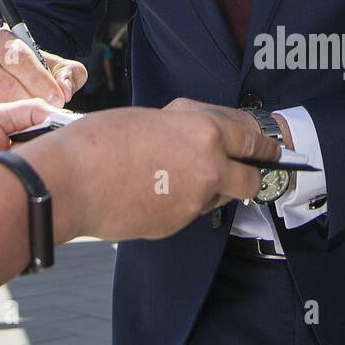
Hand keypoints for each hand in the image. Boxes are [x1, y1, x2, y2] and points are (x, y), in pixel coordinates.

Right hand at [0, 17, 86, 114]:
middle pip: (3, 83)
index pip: (15, 56)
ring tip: (35, 121)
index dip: (40, 79)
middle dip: (30, 101)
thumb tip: (65, 88)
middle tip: (50, 113)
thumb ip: (67, 72)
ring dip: (15, 117)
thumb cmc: (28, 69)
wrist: (3, 75)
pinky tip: (15, 129)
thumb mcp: (52, 63)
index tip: (58, 97)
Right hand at [20, 104, 280, 241]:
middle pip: (250, 179)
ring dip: (210, 189)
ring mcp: (194, 201)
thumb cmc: (101, 140)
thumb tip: (197, 140)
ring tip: (177, 176)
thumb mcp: (153, 118)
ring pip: (217, 197)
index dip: (264, 145)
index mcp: (204, 131)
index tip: (272, 148)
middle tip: (252, 171)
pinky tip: (153, 192)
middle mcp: (209, 167)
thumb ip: (184, 129)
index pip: (251, 139)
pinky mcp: (176, 225)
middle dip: (252, 175)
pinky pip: (189, 211)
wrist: (72, 180)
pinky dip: (180, 203)